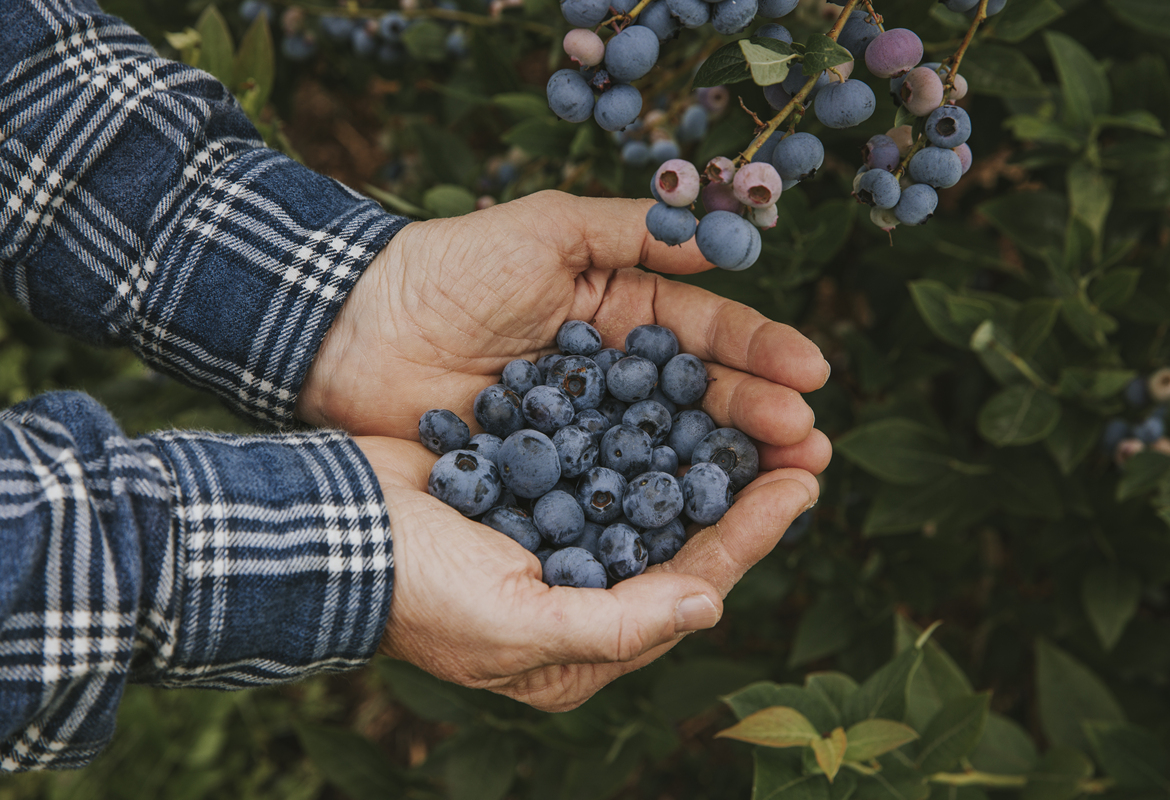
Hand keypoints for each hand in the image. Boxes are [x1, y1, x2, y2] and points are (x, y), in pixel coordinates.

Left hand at [299, 191, 831, 476]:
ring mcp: (581, 430)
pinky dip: (653, 506)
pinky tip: (701, 523)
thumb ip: (637, 233)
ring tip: (784, 484)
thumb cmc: (451, 268)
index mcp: (620, 310)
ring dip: (724, 468)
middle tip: (809, 442)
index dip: (759, 352)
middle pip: (699, 399)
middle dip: (758, 417)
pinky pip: (608, 492)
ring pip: (665, 450)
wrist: (353, 328)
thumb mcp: (549, 229)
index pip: (704, 333)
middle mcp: (611, 374)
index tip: (811, 374)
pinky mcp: (545, 477)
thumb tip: (729, 244)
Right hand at [354, 435, 818, 710]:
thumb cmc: (416, 590)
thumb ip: (615, 626)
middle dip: (745, 490)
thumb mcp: (514, 625)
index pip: (690, 586)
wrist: (328, 526)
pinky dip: (644, 422)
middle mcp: (581, 592)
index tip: (804, 483)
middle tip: (808, 438)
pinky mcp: (536, 484)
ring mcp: (558, 535)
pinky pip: (606, 452)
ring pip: (651, 491)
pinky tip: (678, 388)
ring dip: (703, 449)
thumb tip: (710, 604)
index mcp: (583, 643)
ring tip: (762, 407)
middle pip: (683, 538)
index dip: (751, 535)